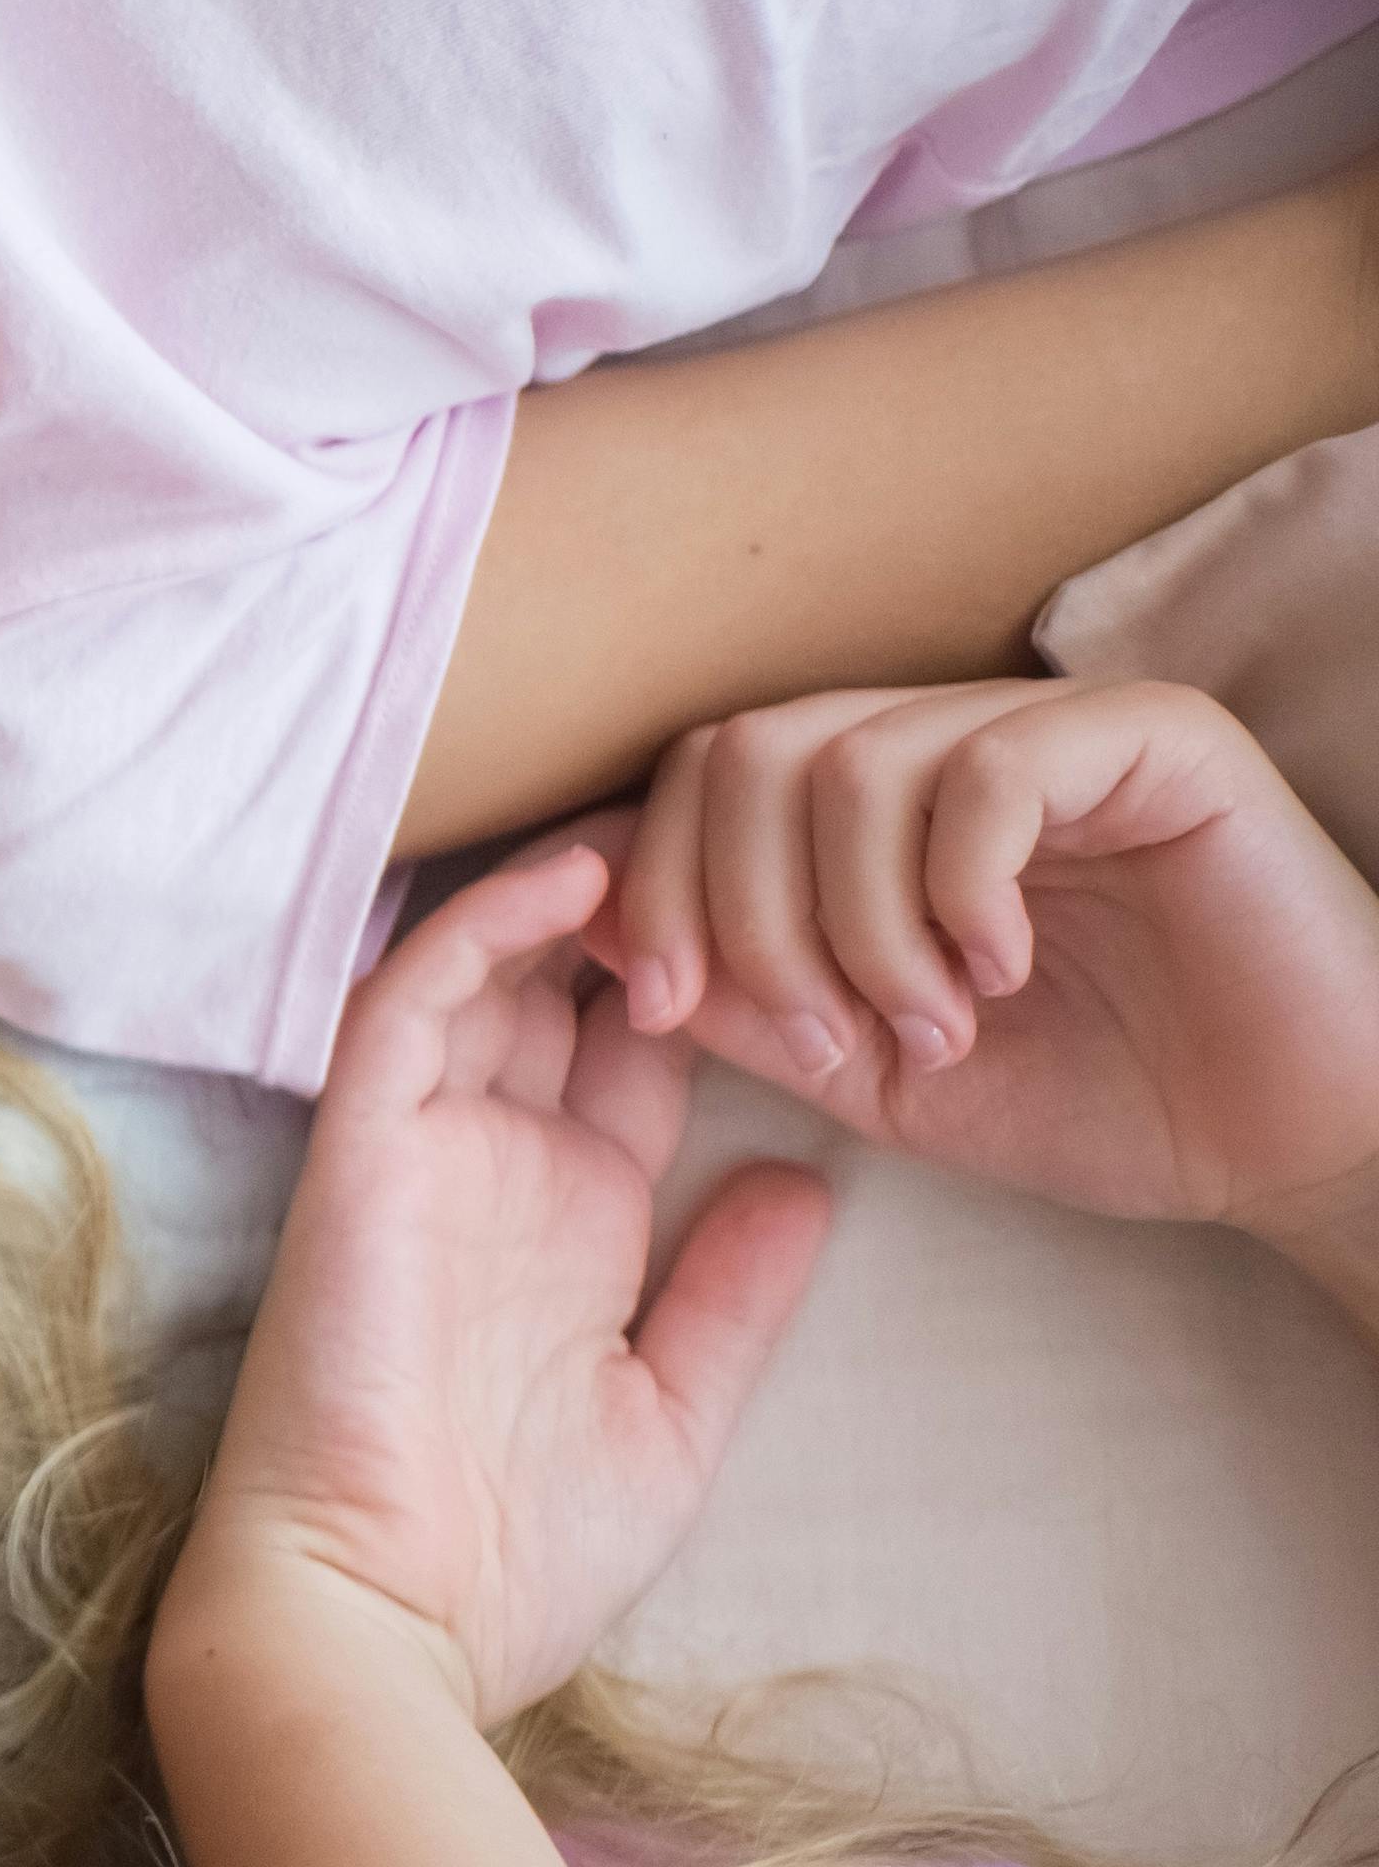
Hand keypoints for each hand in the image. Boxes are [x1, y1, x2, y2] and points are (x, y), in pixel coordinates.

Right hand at [185, 845, 834, 1723]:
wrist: (383, 1623)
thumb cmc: (514, 1554)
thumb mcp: (674, 1419)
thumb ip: (733, 1299)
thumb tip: (803, 1180)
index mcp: (568, 1221)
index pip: (638, 1053)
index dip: (717, 973)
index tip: (815, 912)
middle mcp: (496, 1167)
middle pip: (569, 986)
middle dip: (654, 898)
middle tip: (749, 817)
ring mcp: (425, 1152)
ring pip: (493, 965)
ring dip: (580, 887)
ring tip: (681, 811)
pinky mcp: (362, 1153)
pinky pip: (415, 1003)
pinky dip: (489, 927)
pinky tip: (578, 875)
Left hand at [586, 677, 1378, 1256]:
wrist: (1286, 1140)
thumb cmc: (1091, 1098)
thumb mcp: (863, 1063)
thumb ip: (735, 991)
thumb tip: (581, 927)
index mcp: (876, 806)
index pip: (701, 774)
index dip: (648, 882)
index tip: (657, 1007)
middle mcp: (954, 739)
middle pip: (748, 750)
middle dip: (738, 910)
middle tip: (816, 1034)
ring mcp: (1056, 726)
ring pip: (852, 762)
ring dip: (857, 924)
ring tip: (933, 1023)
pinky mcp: (1160, 738)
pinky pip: (992, 768)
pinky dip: (960, 889)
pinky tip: (1001, 969)